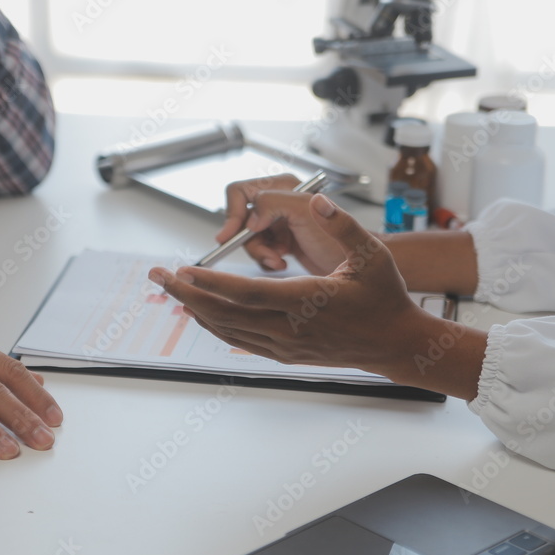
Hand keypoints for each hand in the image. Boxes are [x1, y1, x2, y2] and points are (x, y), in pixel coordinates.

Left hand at [151, 195, 486, 399]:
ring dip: (196, 310)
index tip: (183, 271)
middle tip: (158, 277)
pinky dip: (216, 326)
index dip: (210, 283)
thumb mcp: (372, 255)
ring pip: (228, 330)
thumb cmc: (385, 298)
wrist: (395, 343)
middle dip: (187, 294)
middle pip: (225, 313)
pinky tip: (202, 315)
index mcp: (306, 302)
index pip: (246, 293)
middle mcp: (290, 328)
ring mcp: (286, 345)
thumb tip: (321, 200)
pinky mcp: (286, 354)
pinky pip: (241, 341)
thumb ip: (344, 225)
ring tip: (173, 291)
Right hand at [219, 174, 346, 275]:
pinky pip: (259, 251)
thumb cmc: (342, 240)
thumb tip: (248, 219)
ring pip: (248, 239)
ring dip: (261, 254)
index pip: (240, 192)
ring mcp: (279, 224)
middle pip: (241, 219)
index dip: (233, 214)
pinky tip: (283, 264)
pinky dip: (267, 260)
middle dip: (250, 240)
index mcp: (283, 187)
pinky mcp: (281, 243)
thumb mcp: (307, 212)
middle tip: (268, 254)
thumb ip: (273, 204)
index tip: (231, 236)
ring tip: (280, 262)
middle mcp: (278, 203)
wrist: (359, 268)